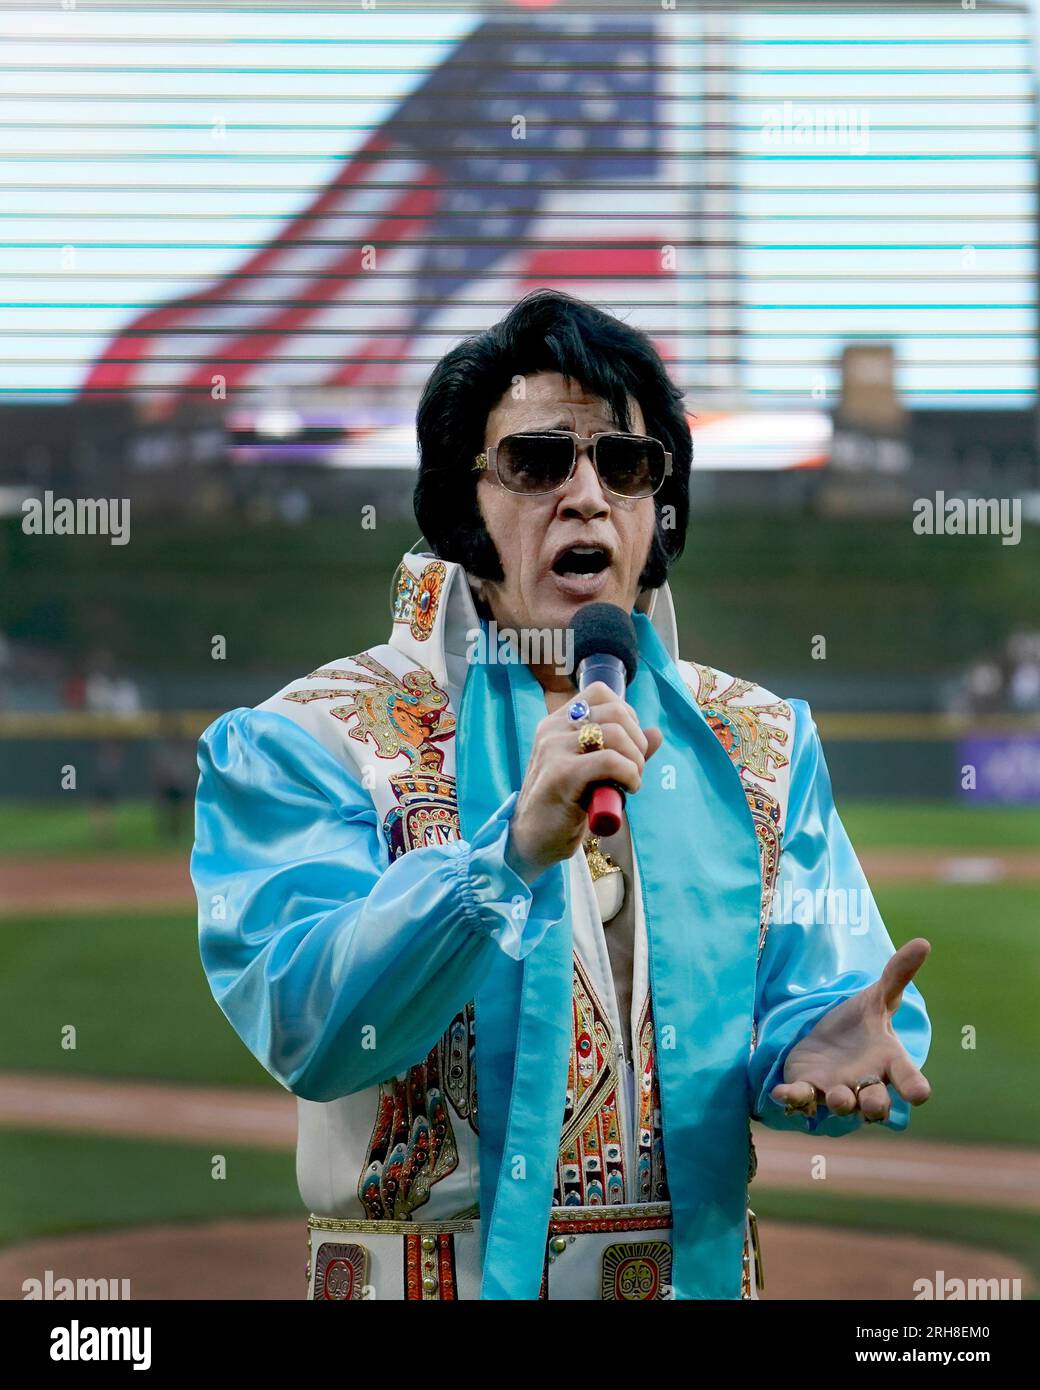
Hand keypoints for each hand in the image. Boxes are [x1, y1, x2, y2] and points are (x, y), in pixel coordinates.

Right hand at [506, 681, 661, 880]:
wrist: (533, 840)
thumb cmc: (563, 806)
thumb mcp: (594, 773)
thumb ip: (623, 751)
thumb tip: (656, 734)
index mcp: (557, 722)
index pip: (599, 692)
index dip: (627, 715)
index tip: (629, 745)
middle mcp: (552, 729)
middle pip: (616, 711)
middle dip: (638, 741)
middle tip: (635, 768)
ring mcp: (554, 749)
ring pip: (615, 733)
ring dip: (636, 760)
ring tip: (631, 781)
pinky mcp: (562, 773)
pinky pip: (611, 761)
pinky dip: (630, 774)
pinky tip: (627, 790)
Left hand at [771, 938, 931, 1123]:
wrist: (828, 1039)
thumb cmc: (861, 1024)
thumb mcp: (877, 997)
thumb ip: (897, 974)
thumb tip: (923, 942)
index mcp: (888, 1061)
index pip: (908, 1078)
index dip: (915, 1088)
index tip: (920, 1093)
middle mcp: (866, 1083)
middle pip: (877, 1104)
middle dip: (876, 1106)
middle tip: (873, 1103)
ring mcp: (837, 1090)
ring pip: (843, 1106)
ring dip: (841, 1104)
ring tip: (837, 1097)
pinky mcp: (809, 1089)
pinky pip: (802, 1100)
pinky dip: (793, 1100)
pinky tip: (781, 1095)